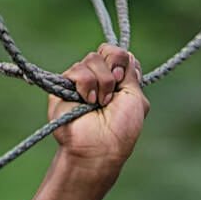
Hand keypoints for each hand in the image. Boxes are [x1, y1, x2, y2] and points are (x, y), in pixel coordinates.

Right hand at [49, 46, 149, 172]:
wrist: (99, 148)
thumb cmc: (121, 130)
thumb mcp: (136, 98)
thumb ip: (131, 73)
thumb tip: (126, 55)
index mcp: (118, 83)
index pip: (120, 55)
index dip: (122, 62)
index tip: (123, 80)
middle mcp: (100, 79)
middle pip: (106, 51)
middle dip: (113, 71)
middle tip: (112, 94)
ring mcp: (82, 82)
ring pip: (92, 58)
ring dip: (102, 82)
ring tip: (99, 103)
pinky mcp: (64, 86)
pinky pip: (77, 69)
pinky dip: (86, 85)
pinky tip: (87, 102)